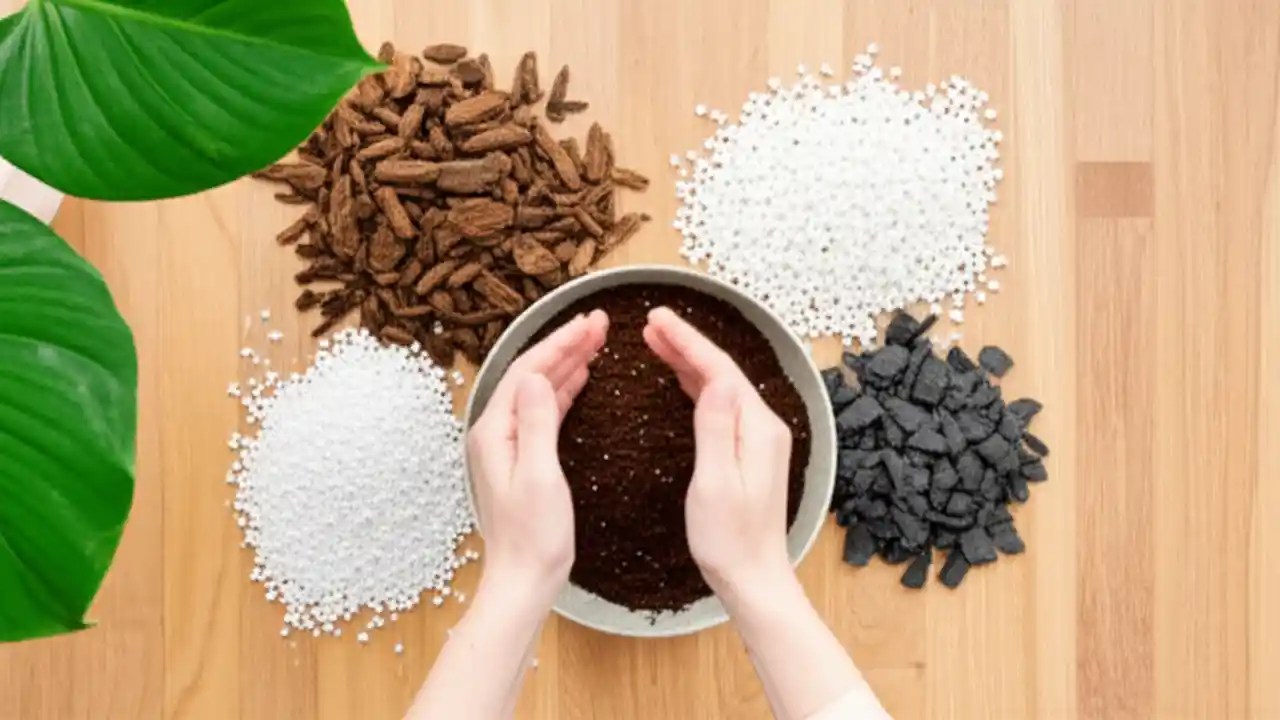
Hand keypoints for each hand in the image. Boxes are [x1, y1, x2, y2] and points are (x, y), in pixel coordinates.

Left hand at [467, 310, 608, 604]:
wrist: (524, 579)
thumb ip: (537, 424)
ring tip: (596, 340)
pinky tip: (580, 378)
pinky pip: (542, 409)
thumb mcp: (540, 477)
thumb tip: (537, 375)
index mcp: (495, 432)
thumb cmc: (534, 537)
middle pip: (531, 373)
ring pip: (538, 389)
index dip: (560, 343)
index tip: (591, 323)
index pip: (527, 371)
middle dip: (565, 345)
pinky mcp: (523, 457)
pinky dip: (563, 388)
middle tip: (600, 322)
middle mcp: (496, 432)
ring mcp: (508, 444)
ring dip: (566, 362)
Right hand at [642, 307, 793, 597]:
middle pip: (721, 371)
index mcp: (758, 429)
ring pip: (721, 386)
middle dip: (686, 344)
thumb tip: (716, 379)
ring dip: (690, 361)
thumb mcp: (715, 482)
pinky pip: (721, 406)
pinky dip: (697, 386)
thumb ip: (715, 427)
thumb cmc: (729, 539)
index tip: (657, 318)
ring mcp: (758, 439)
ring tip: (657, 340)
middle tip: (651, 322)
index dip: (687, 340)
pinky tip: (681, 379)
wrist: (753, 578)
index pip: (719, 369)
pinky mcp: (748, 453)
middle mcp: (764, 427)